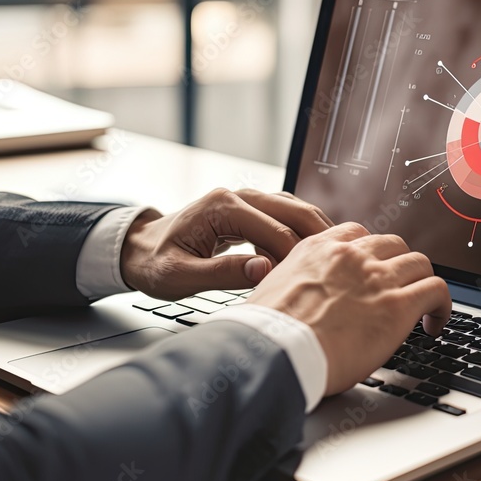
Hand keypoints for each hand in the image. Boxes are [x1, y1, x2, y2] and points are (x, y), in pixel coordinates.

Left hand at [120, 188, 333, 299]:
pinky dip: (303, 232)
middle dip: (320, 238)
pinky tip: (314, 253)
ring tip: (337, 258)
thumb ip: (223, 273)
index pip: (277, 232)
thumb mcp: (180, 276)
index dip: (297, 259)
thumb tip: (265, 271)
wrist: (138, 249)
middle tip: (342, 265)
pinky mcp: (249, 210)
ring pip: (295, 209)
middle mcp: (239, 196)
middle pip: (295, 211)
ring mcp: (246, 199)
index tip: (311, 284)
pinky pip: (285, 216)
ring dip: (316, 232)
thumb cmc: (155, 263)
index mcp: (223, 207)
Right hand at [248, 222, 451, 396]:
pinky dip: (442, 305)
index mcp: (317, 250)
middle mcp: (350, 256)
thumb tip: (291, 303)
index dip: (369, 252)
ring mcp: (376, 277)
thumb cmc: (266, 334)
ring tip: (421, 306)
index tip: (372, 269)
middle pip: (392, 244)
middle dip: (398, 265)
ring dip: (421, 282)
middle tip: (398, 288)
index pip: (355, 234)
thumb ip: (291, 286)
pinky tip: (435, 323)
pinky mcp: (397, 305)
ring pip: (419, 262)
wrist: (274, 350)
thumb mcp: (270, 292)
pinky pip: (436, 290)